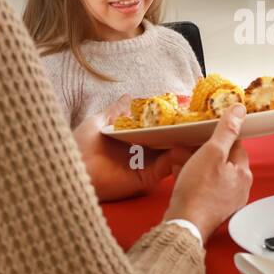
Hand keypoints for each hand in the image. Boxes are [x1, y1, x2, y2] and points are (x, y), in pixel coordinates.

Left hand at [73, 95, 191, 202]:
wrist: (72, 170)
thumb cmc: (80, 146)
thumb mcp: (98, 122)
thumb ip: (116, 111)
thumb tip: (128, 96)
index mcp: (132, 138)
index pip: (156, 128)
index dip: (170, 119)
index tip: (186, 109)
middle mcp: (142, 151)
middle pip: (168, 140)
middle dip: (184, 131)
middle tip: (201, 120)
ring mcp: (146, 164)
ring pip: (173, 153)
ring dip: (186, 143)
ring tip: (200, 131)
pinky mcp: (147, 177)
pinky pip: (167, 167)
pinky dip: (178, 157)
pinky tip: (185, 144)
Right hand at [164, 104, 252, 239]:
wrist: (184, 225)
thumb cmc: (198, 191)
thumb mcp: (211, 152)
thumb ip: (226, 131)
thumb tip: (239, 110)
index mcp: (243, 173)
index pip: (237, 145)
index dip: (221, 136)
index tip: (207, 132)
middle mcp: (239, 188)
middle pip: (223, 160)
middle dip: (205, 151)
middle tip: (190, 147)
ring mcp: (226, 201)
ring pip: (212, 174)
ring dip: (197, 164)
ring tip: (181, 159)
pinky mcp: (213, 210)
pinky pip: (205, 188)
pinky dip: (194, 179)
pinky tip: (180, 175)